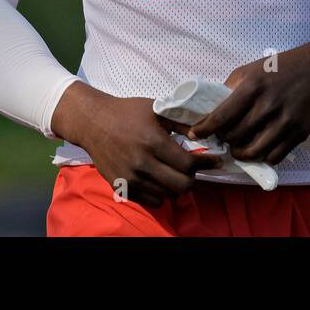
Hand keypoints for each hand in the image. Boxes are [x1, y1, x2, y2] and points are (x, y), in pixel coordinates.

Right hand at [52, 83, 221, 207]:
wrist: (93, 122)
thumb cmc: (127, 112)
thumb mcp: (157, 109)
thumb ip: (182, 121)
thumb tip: (204, 132)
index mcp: (153, 142)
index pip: (188, 164)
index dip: (206, 163)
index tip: (215, 161)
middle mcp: (142, 163)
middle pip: (181, 185)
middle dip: (192, 177)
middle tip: (193, 168)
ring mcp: (130, 178)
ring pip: (167, 195)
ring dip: (176, 185)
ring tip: (176, 172)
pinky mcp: (121, 186)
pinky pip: (151, 200)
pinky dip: (160, 193)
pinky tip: (160, 179)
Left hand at [188, 51, 309, 165]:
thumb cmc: (280, 68)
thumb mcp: (251, 69)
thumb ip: (231, 87)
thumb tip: (211, 107)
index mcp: (252, 87)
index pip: (221, 117)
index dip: (204, 129)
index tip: (196, 134)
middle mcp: (268, 105)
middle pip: (235, 136)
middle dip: (224, 140)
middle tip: (223, 138)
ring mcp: (285, 120)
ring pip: (254, 151)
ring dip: (241, 153)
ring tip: (239, 148)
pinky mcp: (299, 132)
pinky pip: (275, 155)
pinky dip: (264, 156)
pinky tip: (261, 148)